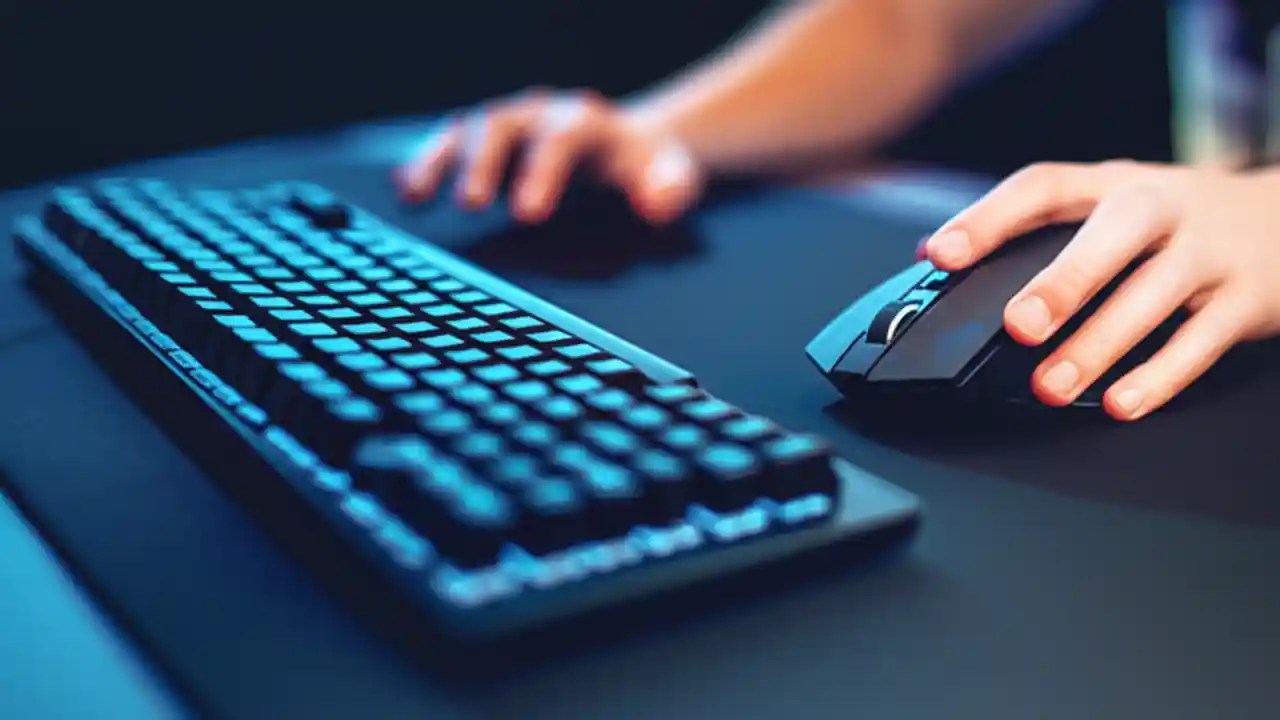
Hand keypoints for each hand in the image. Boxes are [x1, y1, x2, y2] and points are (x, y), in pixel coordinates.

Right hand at [394, 88, 702, 224]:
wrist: (625, 145)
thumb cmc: (644, 168)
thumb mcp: (672, 177)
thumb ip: (669, 189)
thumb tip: (657, 204)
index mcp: (585, 122)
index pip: (561, 140)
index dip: (542, 174)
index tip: (529, 214)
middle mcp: (537, 114)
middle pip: (504, 126)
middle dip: (485, 163)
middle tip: (473, 204)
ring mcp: (505, 126)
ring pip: (466, 131)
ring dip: (441, 161)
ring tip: (420, 196)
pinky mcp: (480, 143)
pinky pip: (446, 146)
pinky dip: (424, 165)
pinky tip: (409, 193)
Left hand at [922, 161, 1279, 419]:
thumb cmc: (1175, 221)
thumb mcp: (1109, 206)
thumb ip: (1034, 229)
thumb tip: (930, 256)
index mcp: (1112, 185)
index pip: (1043, 186)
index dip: (988, 218)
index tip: (941, 254)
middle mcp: (1163, 208)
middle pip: (1114, 235)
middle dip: (1064, 281)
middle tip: (1018, 325)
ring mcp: (1209, 252)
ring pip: (1155, 296)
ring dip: (1100, 343)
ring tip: (1051, 384)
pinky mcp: (1249, 299)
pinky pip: (1203, 342)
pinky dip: (1160, 376)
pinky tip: (1121, 402)